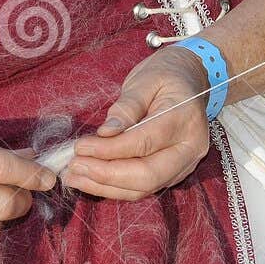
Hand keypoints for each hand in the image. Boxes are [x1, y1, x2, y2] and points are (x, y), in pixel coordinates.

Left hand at [63, 46, 211, 200]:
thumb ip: (127, 106)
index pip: (145, 142)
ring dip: (106, 187)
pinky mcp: (173, 174)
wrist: (190, 81)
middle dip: (107, 175)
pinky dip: (114, 188)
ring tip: (74, 176)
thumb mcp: (145, 79)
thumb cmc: (165, 75)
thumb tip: (106, 133)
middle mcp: (190, 148)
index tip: (80, 147)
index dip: (110, 149)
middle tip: (74, 167)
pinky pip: (143, 188)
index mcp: (185, 119)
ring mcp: (184, 165)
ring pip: (144, 188)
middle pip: (148, 175)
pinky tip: (90, 180)